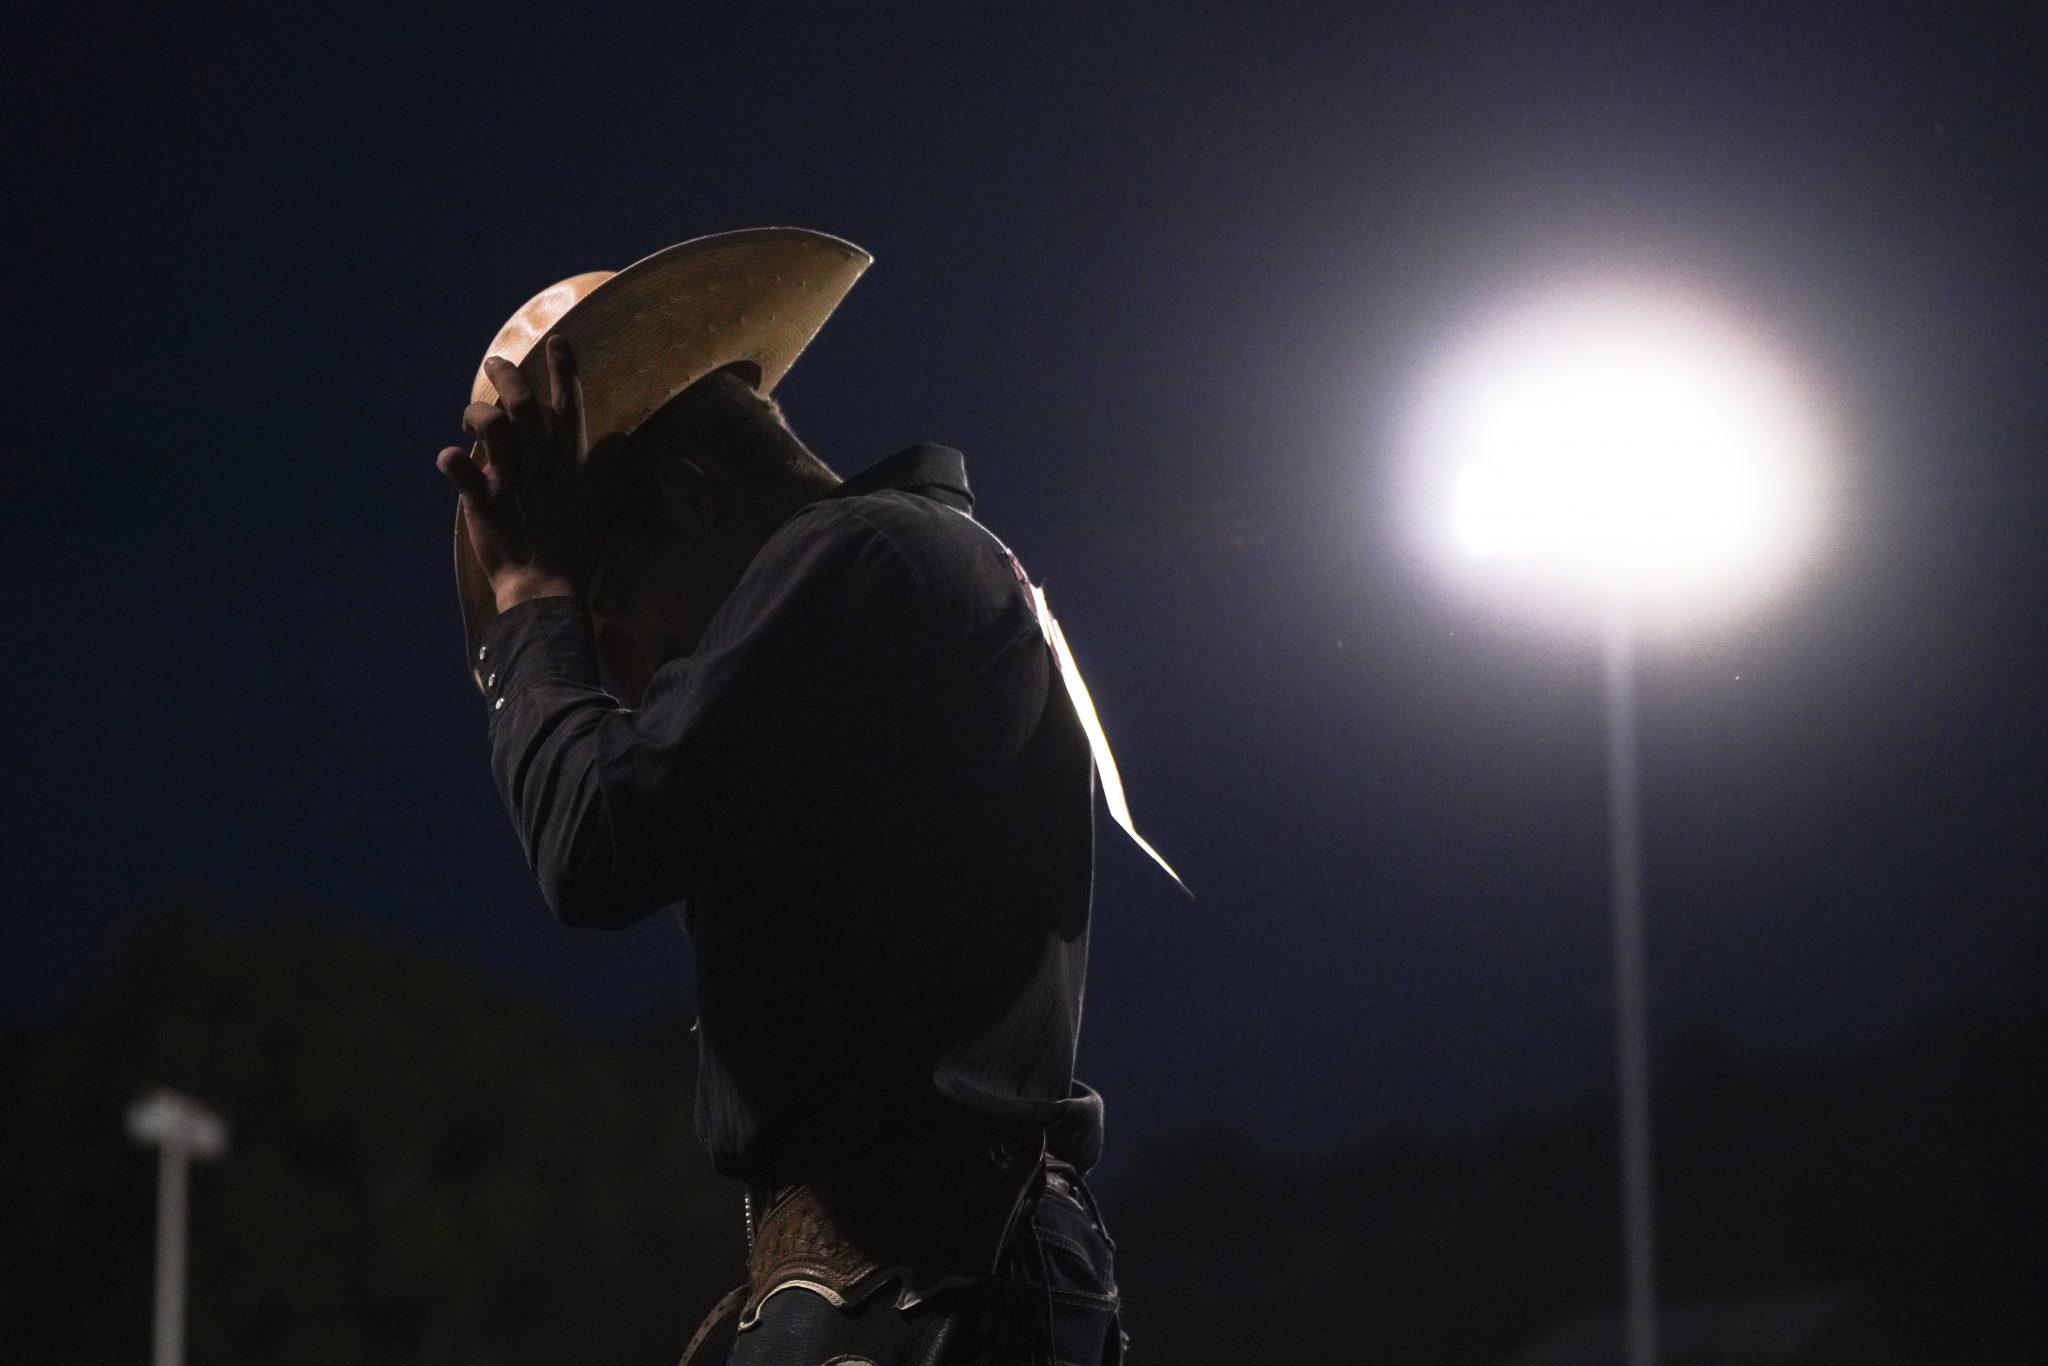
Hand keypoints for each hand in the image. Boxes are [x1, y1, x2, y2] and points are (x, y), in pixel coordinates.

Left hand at [436, 336, 591, 611]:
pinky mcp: (484, 503)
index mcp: (568, 464)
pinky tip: (448, 457)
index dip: (564, 371)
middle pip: (523, 406)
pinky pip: (464, 476)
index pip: (568, 407)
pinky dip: (452, 462)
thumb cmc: (576, 549)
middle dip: (509, 377)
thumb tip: (619, 440)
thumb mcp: (601, 504)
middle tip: (496, 363)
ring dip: (477, 413)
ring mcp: (511, 483)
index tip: (558, 342)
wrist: (547, 590)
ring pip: (493, 428)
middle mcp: (540, 466)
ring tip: (471, 416)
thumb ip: (604, 468)